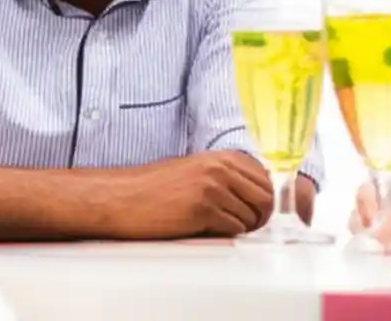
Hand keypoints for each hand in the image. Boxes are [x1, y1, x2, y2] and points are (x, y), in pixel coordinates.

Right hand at [110, 150, 273, 238]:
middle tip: (249, 226)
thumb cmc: (155, 187)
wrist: (123, 197)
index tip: (259, 210)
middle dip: (261, 216)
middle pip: (265, 197)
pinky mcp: (203, 210)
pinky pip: (233, 228)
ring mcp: (212, 189)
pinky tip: (208, 230)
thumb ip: (225, 175)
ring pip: (250, 216)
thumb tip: (255, 193)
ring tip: (221, 227)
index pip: (265, 178)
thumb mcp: (195, 169)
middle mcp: (220, 169)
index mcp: (221, 157)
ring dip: (241, 227)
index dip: (266, 198)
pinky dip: (226, 234)